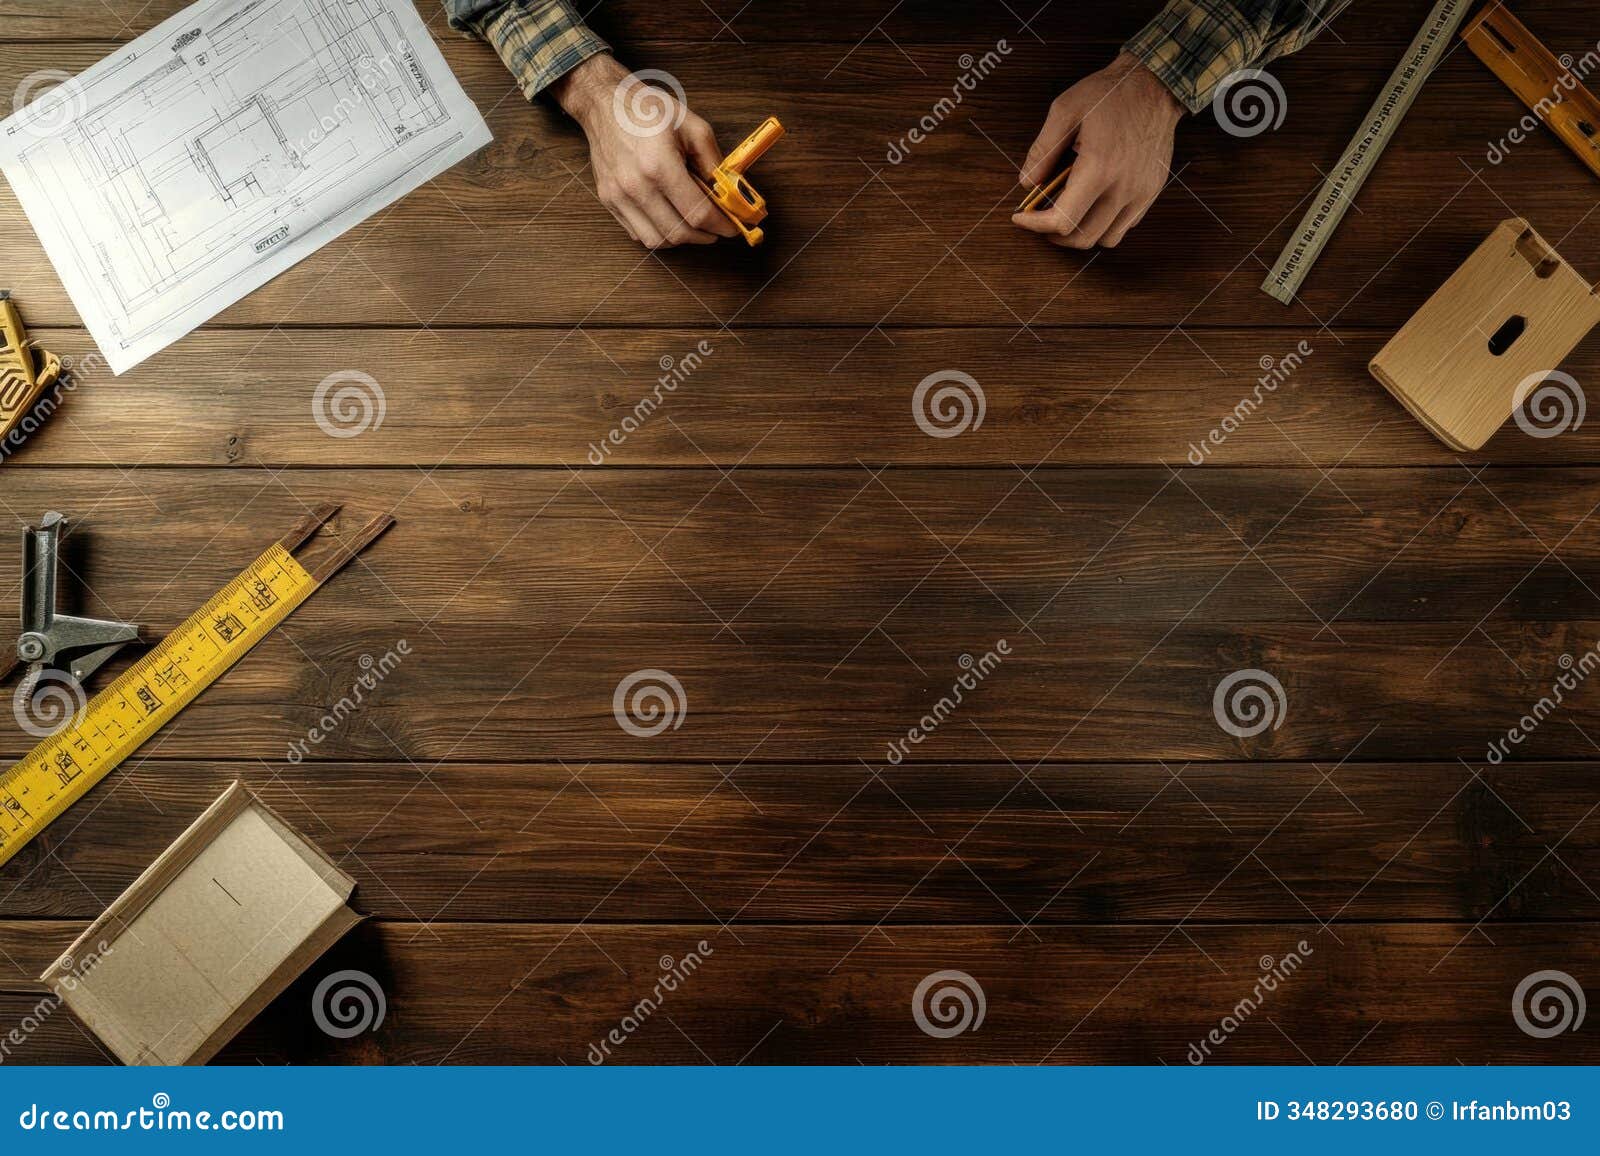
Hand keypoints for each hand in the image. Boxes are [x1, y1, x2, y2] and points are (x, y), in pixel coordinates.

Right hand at [553, 55, 737, 248]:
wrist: (604, 104)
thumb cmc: (647, 109)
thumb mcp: (693, 127)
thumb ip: (713, 163)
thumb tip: (728, 193)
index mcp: (659, 164)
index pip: (697, 213)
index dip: (721, 226)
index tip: (733, 228)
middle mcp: (636, 186)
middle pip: (678, 233)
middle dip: (704, 237)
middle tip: (717, 229)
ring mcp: (618, 196)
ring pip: (657, 240)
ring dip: (681, 239)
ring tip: (695, 227)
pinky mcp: (608, 200)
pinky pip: (638, 233)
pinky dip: (659, 233)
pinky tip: (671, 219)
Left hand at [1012, 52, 1183, 248]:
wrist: (1155, 84)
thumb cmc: (1110, 94)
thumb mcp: (1065, 111)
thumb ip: (1042, 150)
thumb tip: (1027, 183)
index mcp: (1099, 168)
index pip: (1062, 220)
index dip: (1036, 225)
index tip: (1022, 217)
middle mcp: (1123, 187)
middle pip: (1082, 238)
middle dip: (1054, 235)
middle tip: (1040, 220)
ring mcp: (1141, 192)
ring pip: (1106, 239)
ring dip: (1081, 233)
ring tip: (1067, 214)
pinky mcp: (1152, 191)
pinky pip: (1125, 226)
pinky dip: (1105, 225)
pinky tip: (1093, 205)